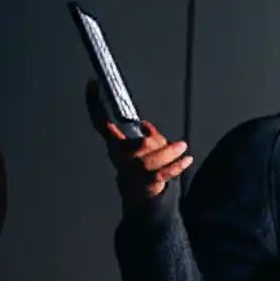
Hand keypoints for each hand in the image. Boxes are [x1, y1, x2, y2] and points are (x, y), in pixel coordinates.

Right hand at [84, 79, 192, 205]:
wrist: (138, 195)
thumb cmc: (139, 167)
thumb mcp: (137, 147)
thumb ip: (145, 134)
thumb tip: (145, 125)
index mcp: (114, 145)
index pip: (100, 122)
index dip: (94, 103)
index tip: (93, 85)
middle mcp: (119, 158)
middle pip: (136, 145)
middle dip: (153, 141)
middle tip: (162, 139)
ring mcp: (132, 172)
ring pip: (151, 160)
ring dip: (169, 152)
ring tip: (182, 146)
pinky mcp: (146, 183)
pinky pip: (163, 173)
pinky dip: (177, 165)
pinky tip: (187, 159)